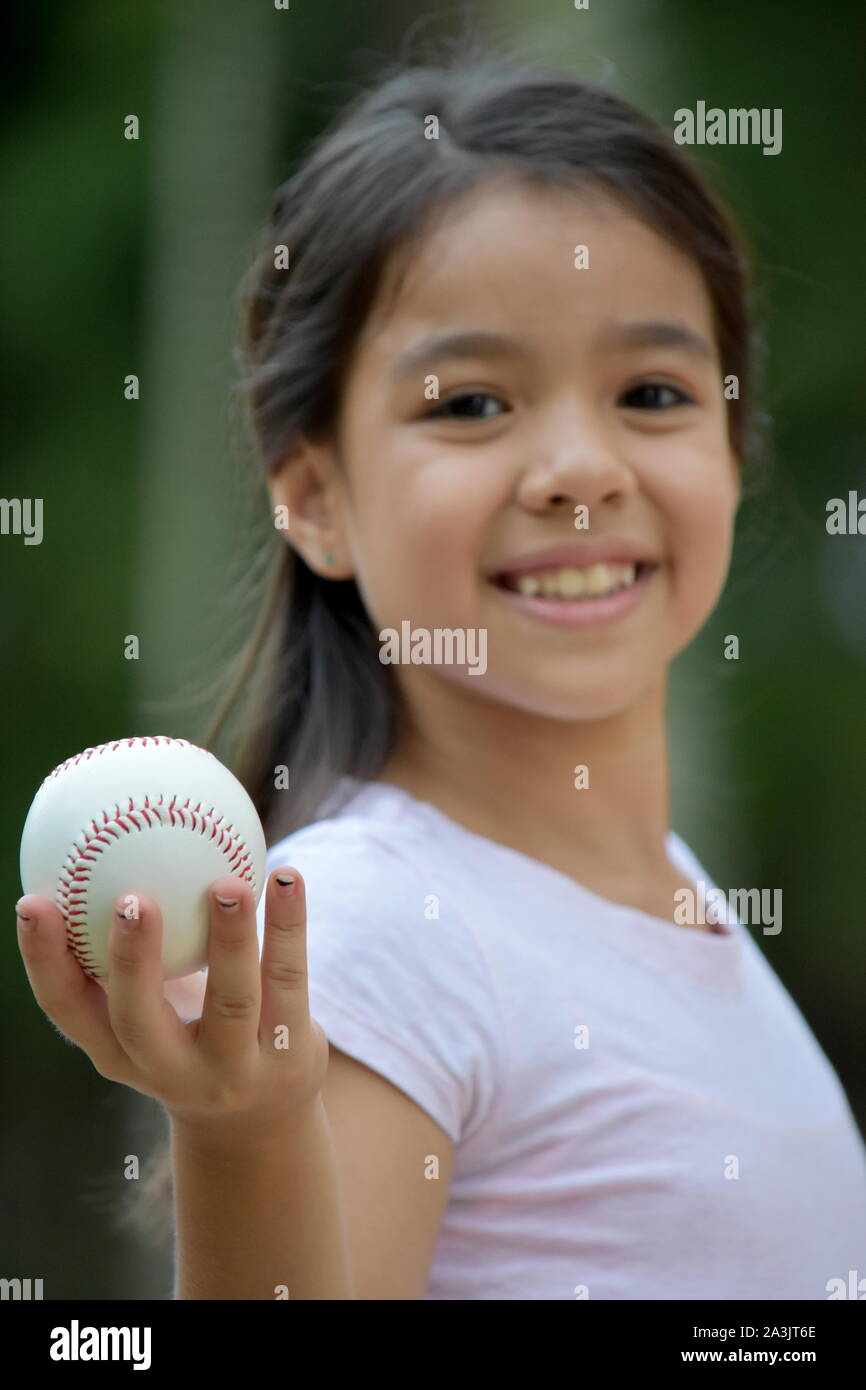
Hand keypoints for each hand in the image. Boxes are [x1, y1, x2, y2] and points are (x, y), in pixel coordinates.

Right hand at [16, 867, 328, 1135]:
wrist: (262, 1120)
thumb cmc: (190, 1037)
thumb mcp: (149, 1012)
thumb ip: (124, 955)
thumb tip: (91, 851)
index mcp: (119, 1053)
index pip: (70, 1011)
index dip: (44, 961)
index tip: (33, 901)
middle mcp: (170, 1071)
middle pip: (140, 1020)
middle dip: (132, 962)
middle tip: (131, 899)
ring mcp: (233, 1069)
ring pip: (232, 1001)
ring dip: (230, 937)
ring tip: (229, 882)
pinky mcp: (289, 1055)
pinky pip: (289, 980)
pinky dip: (289, 925)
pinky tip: (287, 876)